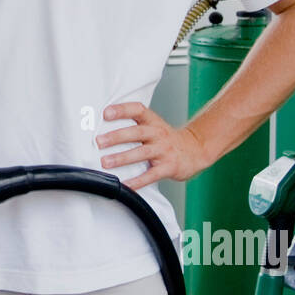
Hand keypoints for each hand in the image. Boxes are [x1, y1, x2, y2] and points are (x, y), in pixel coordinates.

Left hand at [94, 102, 208, 188]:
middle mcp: (158, 133)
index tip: (106, 113)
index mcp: (153, 121)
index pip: (138, 110)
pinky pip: (151, 175)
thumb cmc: (167, 139)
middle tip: (99, 142)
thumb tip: (102, 128)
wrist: (195, 150)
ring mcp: (164, 150)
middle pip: (137, 132)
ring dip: (122, 158)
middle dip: (116, 137)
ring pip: (142, 153)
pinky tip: (125, 185)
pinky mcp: (169, 167)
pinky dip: (138, 181)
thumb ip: (134, 125)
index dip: (122, 110)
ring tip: (106, 162)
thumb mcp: (154, 126)